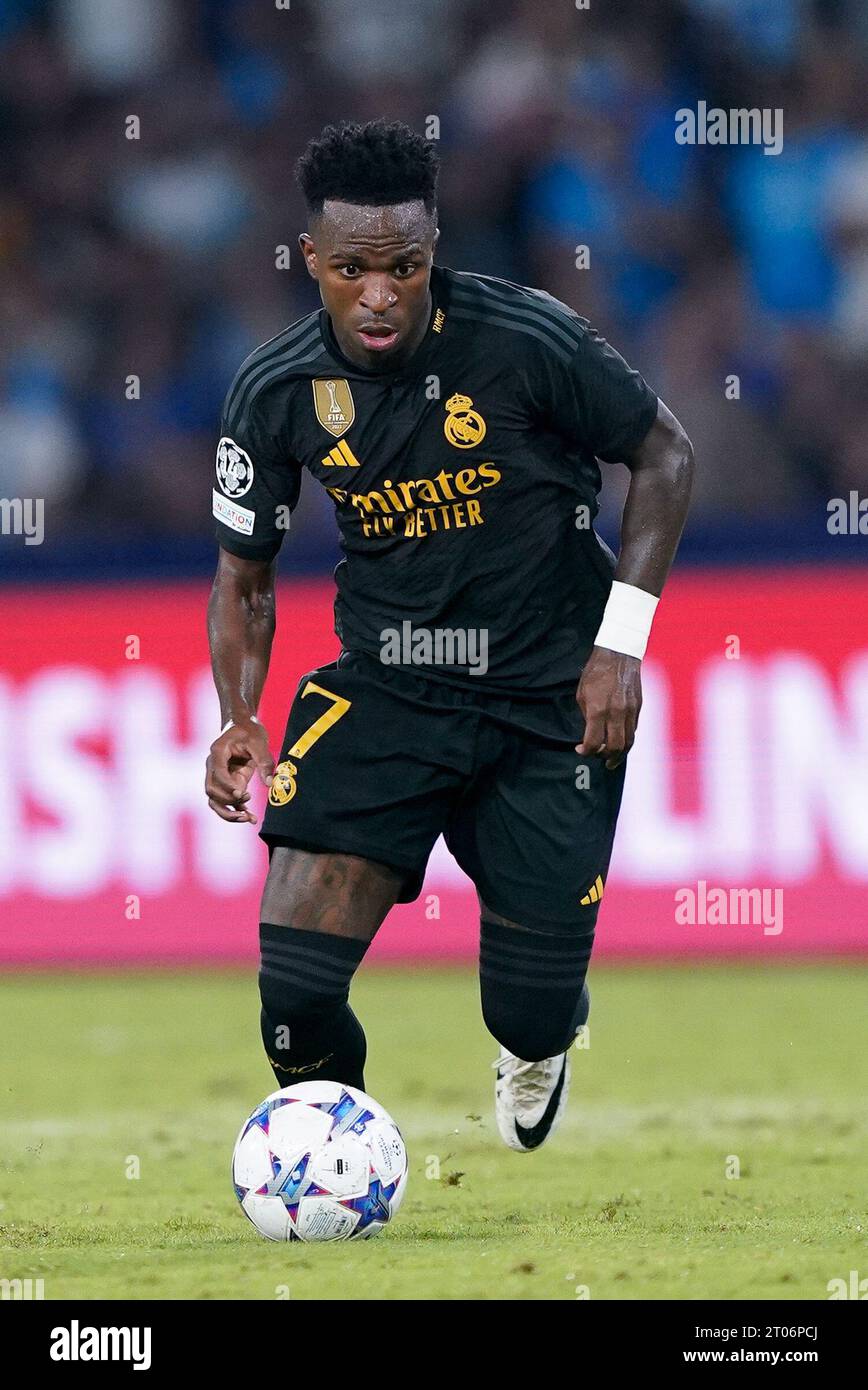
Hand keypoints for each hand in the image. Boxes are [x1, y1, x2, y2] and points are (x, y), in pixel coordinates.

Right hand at [205, 718, 274, 822]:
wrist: (244, 726)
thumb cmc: (250, 731)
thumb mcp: (259, 742)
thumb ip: (264, 761)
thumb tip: (270, 784)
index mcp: (218, 752)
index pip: (218, 774)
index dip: (228, 786)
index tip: (242, 793)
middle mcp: (213, 765)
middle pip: (211, 790)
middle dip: (227, 801)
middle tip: (246, 803)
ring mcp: (218, 776)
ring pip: (214, 800)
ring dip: (228, 812)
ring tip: (247, 818)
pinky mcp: (227, 783)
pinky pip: (226, 801)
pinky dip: (236, 811)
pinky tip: (251, 818)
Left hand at [576, 646, 641, 769]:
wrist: (618, 654)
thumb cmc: (596, 673)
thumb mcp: (582, 694)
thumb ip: (587, 717)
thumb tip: (591, 733)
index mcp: (598, 710)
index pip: (594, 742)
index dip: (586, 751)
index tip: (580, 750)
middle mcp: (617, 713)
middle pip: (614, 748)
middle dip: (605, 758)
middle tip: (598, 759)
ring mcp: (631, 711)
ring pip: (628, 742)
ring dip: (619, 754)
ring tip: (611, 761)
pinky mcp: (639, 707)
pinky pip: (634, 730)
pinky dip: (626, 740)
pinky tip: (619, 741)